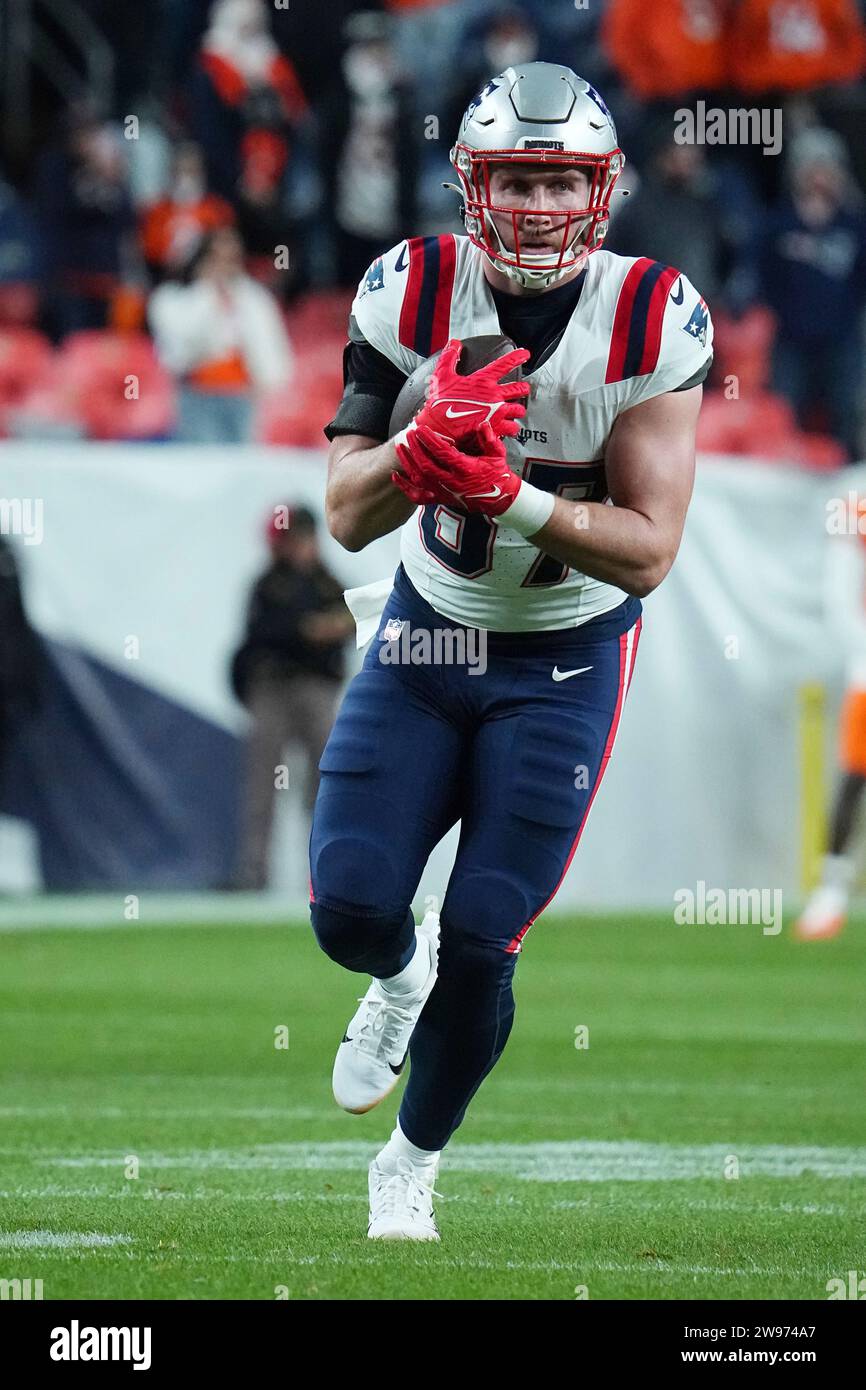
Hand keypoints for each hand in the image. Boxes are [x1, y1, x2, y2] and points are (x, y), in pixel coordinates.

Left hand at [393, 422, 522, 514]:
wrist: (499, 499)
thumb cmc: (497, 474)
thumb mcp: (497, 454)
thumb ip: (489, 439)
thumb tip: (483, 424)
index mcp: (466, 470)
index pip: (443, 453)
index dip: (430, 441)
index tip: (421, 428)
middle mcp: (453, 483)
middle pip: (427, 466)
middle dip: (416, 449)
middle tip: (409, 434)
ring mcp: (445, 493)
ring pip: (420, 479)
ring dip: (408, 463)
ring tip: (401, 447)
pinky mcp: (440, 499)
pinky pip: (418, 496)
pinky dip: (405, 487)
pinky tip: (396, 475)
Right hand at [412, 338, 529, 444]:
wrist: (438, 429)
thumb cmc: (440, 404)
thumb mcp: (442, 376)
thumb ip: (450, 357)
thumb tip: (454, 343)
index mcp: (482, 381)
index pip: (505, 364)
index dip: (517, 357)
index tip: (525, 354)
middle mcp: (493, 396)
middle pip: (518, 389)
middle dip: (523, 388)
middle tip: (523, 389)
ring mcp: (496, 413)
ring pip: (518, 410)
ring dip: (517, 411)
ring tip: (516, 412)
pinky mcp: (495, 429)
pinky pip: (512, 429)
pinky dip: (511, 428)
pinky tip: (508, 428)